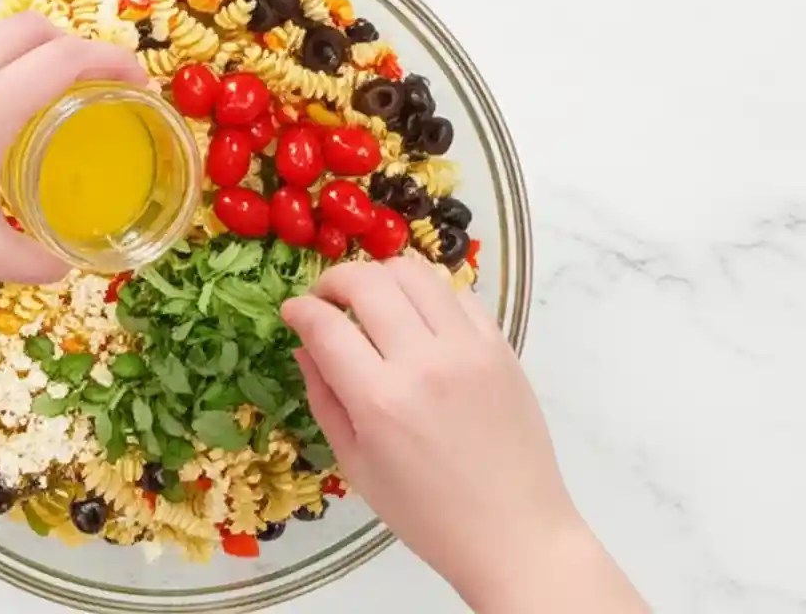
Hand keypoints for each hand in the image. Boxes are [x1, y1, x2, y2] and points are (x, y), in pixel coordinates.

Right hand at [282, 257, 644, 612]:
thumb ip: (325, 400)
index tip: (291, 313)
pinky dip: (427, 291)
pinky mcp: (501, 347)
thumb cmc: (426, 514)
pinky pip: (458, 292)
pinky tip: (416, 315)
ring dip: (380, 276)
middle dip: (333, 281)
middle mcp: (424, 362)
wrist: (514, 533)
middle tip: (325, 301)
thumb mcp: (357, 466)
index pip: (325, 325)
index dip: (298, 310)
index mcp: (379, 401)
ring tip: (370, 300)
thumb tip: (305, 347)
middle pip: (367, 282)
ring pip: (415, 272)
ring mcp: (469, 349)